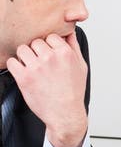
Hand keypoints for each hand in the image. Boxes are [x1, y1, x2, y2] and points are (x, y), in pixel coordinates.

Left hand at [6, 32, 87, 146]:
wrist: (65, 114)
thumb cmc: (74, 93)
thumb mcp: (81, 67)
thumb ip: (75, 47)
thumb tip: (69, 32)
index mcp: (65, 53)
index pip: (50, 36)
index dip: (49, 45)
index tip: (49, 54)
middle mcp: (50, 58)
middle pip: (35, 42)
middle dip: (37, 51)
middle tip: (40, 63)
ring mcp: (36, 67)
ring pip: (22, 49)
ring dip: (25, 57)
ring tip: (31, 67)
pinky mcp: (24, 77)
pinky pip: (12, 62)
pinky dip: (15, 66)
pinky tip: (23, 73)